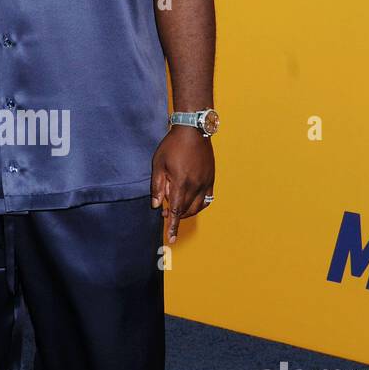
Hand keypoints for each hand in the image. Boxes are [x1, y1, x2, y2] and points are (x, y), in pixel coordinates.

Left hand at [150, 127, 214, 244]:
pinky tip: (191, 202)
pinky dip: (199, 205)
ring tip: (178, 207)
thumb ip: (157, 186)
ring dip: (187, 212)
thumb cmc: (173, 145)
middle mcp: (196, 185)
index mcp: (181, 182)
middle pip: (187, 210)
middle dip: (177, 216)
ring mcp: (206, 182)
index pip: (177, 210)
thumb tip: (157, 205)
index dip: (173, 225)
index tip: (171, 238)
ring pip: (198, 207)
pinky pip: (207, 199)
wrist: (193, 130)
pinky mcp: (211, 178)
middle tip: (166, 212)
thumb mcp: (158, 164)